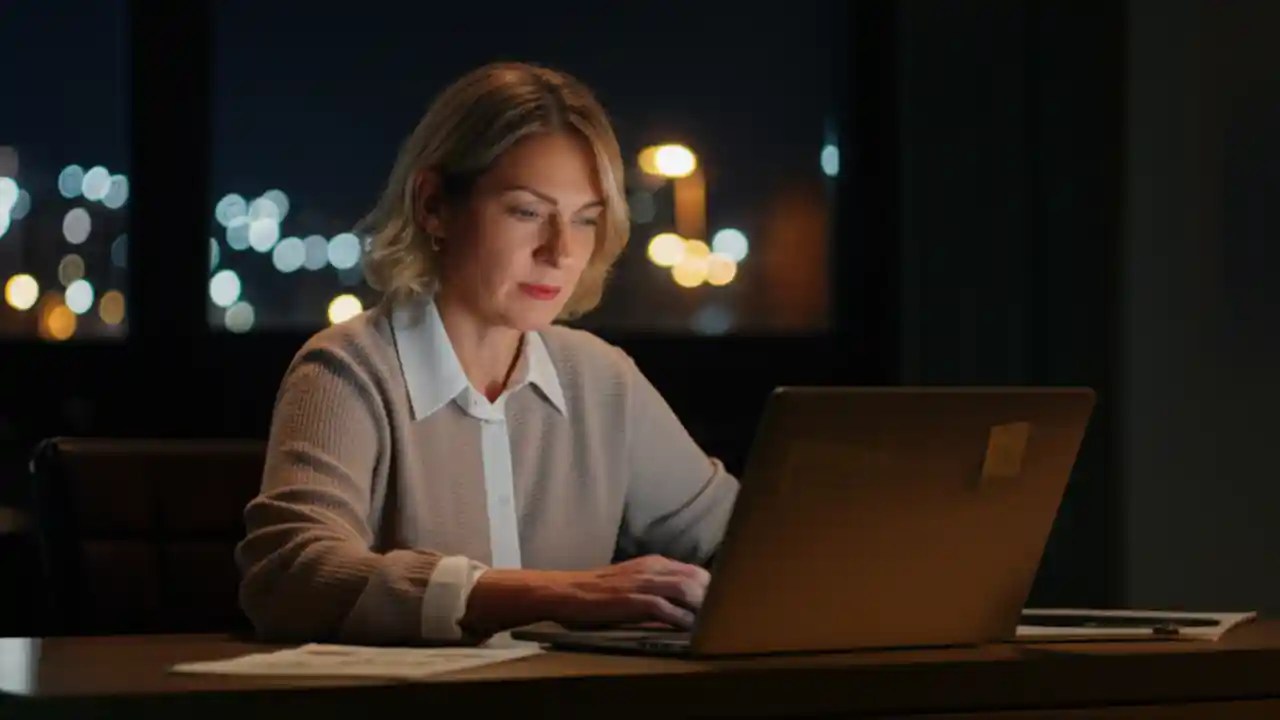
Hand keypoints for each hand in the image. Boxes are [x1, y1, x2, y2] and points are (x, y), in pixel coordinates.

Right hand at [547, 555, 710, 629]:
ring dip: (701, 607)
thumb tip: (680, 601)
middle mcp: (652, 568)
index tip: (721, 603)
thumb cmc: (598, 591)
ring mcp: (643, 583)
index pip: (693, 570)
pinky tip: (690, 631)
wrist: (567, 591)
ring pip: (685, 590)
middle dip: (712, 597)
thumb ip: (655, 584)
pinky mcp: (633, 600)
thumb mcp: (631, 579)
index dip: (710, 587)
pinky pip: (665, 609)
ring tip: (712, 624)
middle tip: (723, 615)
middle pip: (695, 578)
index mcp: (653, 562)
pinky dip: (680, 619)